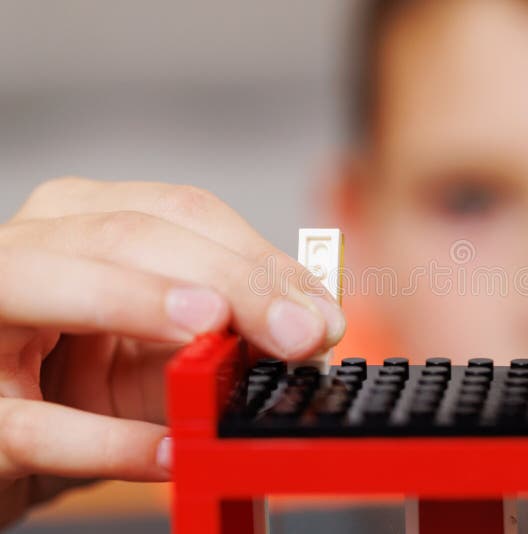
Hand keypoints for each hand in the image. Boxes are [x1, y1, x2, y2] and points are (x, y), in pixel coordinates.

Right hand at [0, 177, 344, 526]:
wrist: (9, 437)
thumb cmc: (83, 383)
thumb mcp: (165, 347)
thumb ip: (230, 327)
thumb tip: (310, 322)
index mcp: (79, 220)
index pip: (181, 213)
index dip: (258, 258)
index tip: (319, 311)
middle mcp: (27, 249)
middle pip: (132, 235)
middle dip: (230, 281)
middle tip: (301, 333)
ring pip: (56, 281)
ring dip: (144, 305)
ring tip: (215, 333)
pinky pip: (36, 424)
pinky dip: (109, 440)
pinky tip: (170, 448)